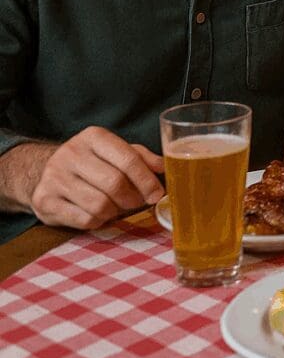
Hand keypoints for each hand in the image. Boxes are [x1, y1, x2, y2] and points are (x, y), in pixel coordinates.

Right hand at [28, 128, 164, 229]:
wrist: (46, 172)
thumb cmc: (93, 162)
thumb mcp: (117, 152)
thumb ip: (142, 158)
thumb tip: (165, 167)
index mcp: (94, 137)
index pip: (128, 159)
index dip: (147, 180)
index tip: (157, 194)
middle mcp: (71, 153)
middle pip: (114, 184)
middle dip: (132, 198)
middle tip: (136, 202)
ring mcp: (54, 177)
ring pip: (99, 205)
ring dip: (115, 212)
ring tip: (115, 207)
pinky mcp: (44, 200)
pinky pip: (84, 219)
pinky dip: (98, 221)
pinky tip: (97, 213)